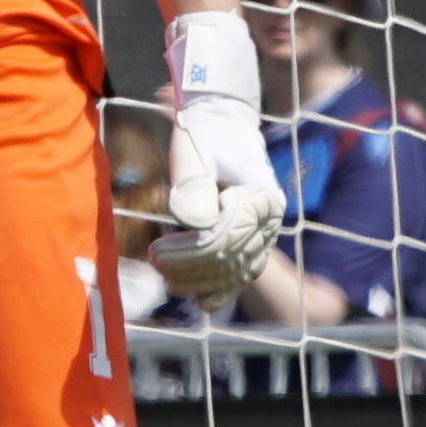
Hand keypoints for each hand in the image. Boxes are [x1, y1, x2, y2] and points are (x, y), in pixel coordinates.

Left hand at [149, 13, 287, 310]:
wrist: (222, 123)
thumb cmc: (203, 134)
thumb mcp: (193, 154)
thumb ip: (192, 188)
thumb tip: (192, 222)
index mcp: (261, 196)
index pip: (223, 239)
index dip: (187, 252)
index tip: (155, 251)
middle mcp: (271, 218)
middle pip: (230, 259)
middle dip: (189, 267)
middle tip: (154, 261)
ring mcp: (267, 231)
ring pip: (237, 271)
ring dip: (201, 281)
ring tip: (167, 277)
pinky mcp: (256, 239)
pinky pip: (245, 272)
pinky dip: (225, 289)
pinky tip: (204, 303)